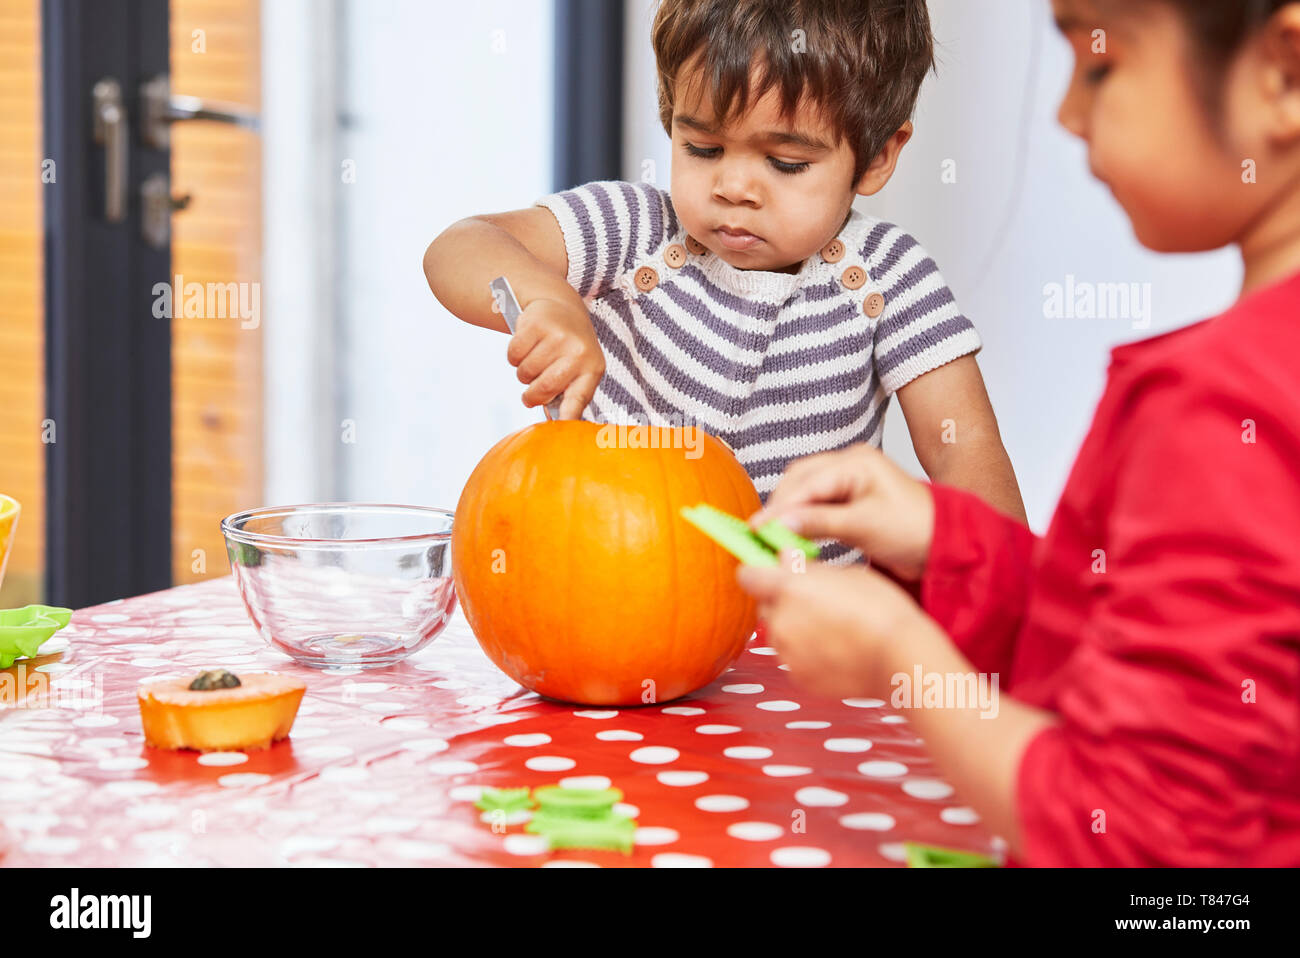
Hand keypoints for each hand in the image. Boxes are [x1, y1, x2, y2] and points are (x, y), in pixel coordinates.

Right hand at [504, 296, 604, 419]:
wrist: (561, 308)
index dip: (569, 414)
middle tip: (531, 393)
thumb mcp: (579, 369)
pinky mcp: (537, 324)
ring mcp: (558, 336)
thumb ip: (570, 394)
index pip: (579, 397)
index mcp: (592, 368)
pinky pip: (514, 355)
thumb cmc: (569, 348)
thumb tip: (560, 421)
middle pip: (544, 388)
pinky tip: (527, 346)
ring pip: (526, 373)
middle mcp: (579, 352)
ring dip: (524, 373)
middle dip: (532, 396)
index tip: (563, 425)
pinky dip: (514, 356)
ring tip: (534, 360)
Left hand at [736, 555, 926, 699]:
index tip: (767, 571)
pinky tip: (836, 649)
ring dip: (794, 628)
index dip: (756, 572)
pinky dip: (806, 653)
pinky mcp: (798, 677)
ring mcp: (787, 653)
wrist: (900, 657)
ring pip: (779, 634)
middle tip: (813, 600)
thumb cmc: (881, 609)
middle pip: (764, 606)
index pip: (747, 575)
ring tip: (832, 628)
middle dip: (780, 601)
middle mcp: (781, 621)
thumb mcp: (847, 573)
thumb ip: (808, 568)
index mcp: (790, 589)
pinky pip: (793, 658)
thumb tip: (785, 558)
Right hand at [748, 444, 934, 580]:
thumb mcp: (864, 527)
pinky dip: (801, 517)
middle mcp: (849, 463)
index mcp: (857, 462)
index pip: (807, 482)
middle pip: (799, 479)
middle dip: (779, 505)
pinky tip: (790, 533)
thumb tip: (779, 523)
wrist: (945, 544)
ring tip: (771, 535)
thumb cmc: (915, 530)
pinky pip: (815, 502)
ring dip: (788, 511)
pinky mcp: (848, 496)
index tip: (757, 528)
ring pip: (804, 490)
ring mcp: (848, 478)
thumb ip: (819, 522)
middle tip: (760, 534)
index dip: (778, 506)